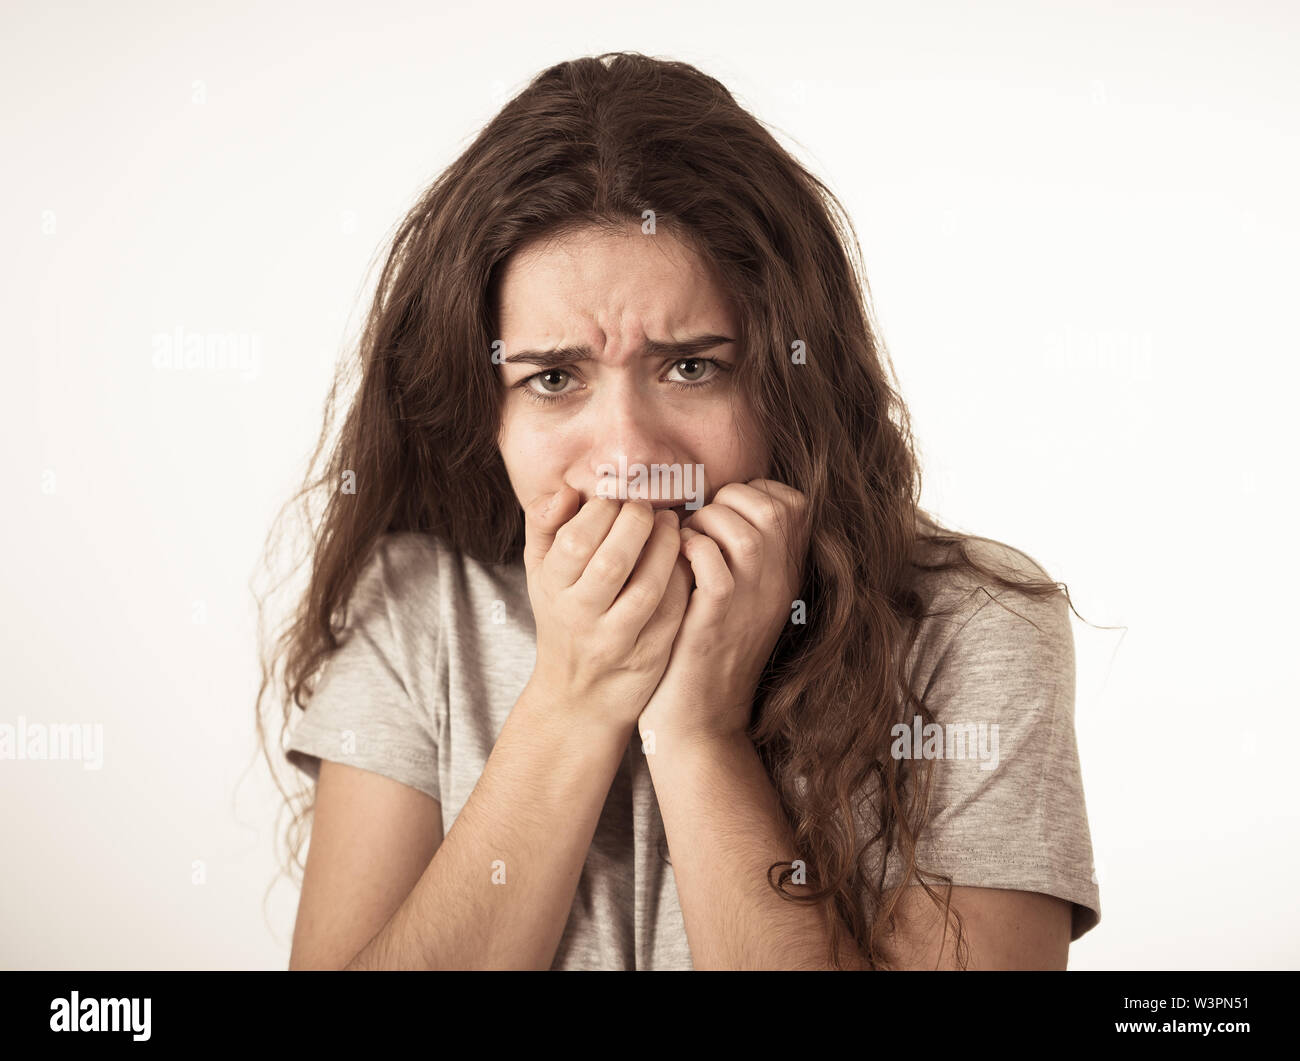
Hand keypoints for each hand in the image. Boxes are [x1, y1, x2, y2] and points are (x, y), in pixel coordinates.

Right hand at [521, 485, 692, 737]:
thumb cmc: (563, 617)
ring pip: (647, 588)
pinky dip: (684, 579)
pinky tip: (686, 560)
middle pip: (612, 561)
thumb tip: (567, 490)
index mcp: (552, 589)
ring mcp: (615, 640)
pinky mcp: (648, 656)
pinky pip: (673, 611)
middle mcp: (579, 616)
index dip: (604, 510)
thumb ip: (544, 526)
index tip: (619, 500)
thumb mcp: (541, 574)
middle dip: (638, 524)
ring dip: (667, 548)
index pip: (576, 539)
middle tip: (649, 509)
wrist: (578, 696)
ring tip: (672, 527)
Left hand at [636, 479, 809, 747]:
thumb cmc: (703, 652)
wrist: (699, 722)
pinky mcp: (717, 619)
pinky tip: (676, 567)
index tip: (719, 513)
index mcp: (783, 575)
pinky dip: (688, 551)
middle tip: (700, 528)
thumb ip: (737, 554)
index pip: (791, 503)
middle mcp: (775, 585)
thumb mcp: (736, 598)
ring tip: (686, 547)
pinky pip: (711, 561)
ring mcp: (750, 602)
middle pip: (774, 508)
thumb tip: (709, 505)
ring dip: (705, 525)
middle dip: (729, 501)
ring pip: (744, 530)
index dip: (752, 493)